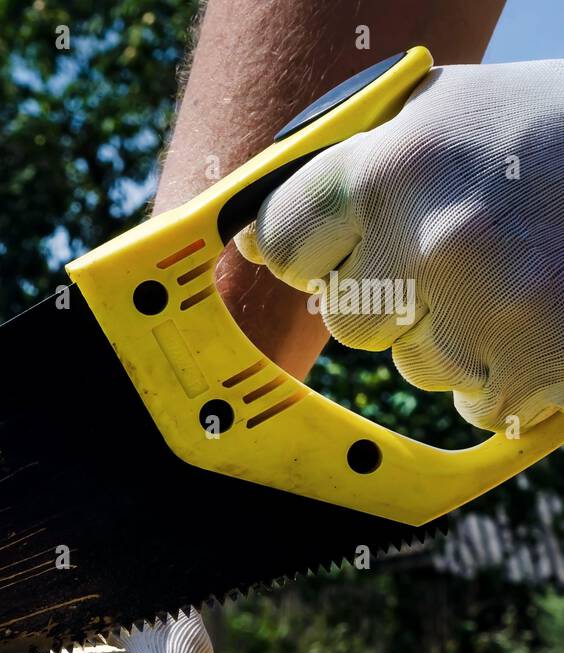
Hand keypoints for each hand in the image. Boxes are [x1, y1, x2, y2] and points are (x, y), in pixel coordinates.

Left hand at [236, 61, 563, 431]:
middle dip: (394, 300)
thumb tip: (260, 241)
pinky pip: (475, 402)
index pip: (284, 236)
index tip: (330, 252)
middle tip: (463, 253)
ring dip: (456, 338)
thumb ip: (358, 162)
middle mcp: (429, 229)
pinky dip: (508, 379)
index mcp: (395, 157)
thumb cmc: (556, 133)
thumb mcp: (455, 109)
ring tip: (520, 274)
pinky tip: (546, 319)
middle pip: (346, 317)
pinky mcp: (534, 361)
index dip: (309, 251)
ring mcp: (484, 301)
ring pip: (412, 364)